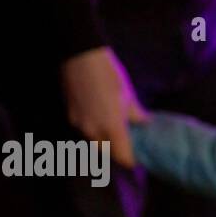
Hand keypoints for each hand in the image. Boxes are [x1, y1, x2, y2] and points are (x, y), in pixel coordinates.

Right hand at [60, 46, 140, 168]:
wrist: (79, 56)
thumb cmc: (109, 74)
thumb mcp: (128, 95)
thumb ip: (136, 115)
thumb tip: (144, 123)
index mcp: (112, 128)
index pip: (123, 157)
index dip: (131, 160)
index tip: (138, 158)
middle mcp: (94, 131)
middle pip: (107, 153)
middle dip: (117, 153)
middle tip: (127, 147)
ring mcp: (79, 124)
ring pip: (94, 143)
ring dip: (104, 143)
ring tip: (114, 134)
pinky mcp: (70, 115)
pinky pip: (84, 130)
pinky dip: (93, 130)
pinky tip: (100, 120)